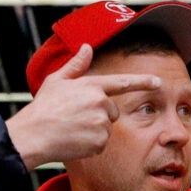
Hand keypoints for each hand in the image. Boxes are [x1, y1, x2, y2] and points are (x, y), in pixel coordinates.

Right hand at [4, 45, 167, 169]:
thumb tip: (87, 47)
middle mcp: (100, 102)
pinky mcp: (99, 142)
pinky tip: (74, 140)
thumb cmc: (43, 107)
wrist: (33, 135)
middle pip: (112, 111)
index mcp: (92, 86)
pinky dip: (91, 144)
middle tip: (76, 117)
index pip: (123, 82)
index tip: (157, 81)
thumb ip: (76, 65)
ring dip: (94, 129)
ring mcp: (101, 123)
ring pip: (106, 127)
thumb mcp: (56, 81)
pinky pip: (101, 143)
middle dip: (100, 114)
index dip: (142, 81)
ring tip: (72, 128)